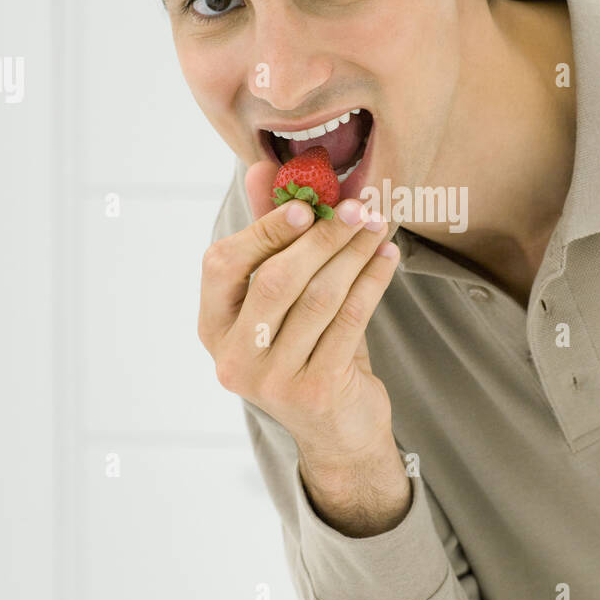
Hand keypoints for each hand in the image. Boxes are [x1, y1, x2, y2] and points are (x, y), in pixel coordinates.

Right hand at [198, 160, 400, 466]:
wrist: (338, 431)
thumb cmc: (305, 351)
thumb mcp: (280, 299)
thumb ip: (267, 236)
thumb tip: (260, 168)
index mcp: (212, 327)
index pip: (223, 265)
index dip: (263, 229)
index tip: (306, 204)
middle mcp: (233, 357)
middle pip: (277, 280)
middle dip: (322, 237)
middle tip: (358, 208)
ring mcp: (272, 380)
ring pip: (318, 299)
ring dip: (354, 255)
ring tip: (379, 227)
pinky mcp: (315, 391)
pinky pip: (350, 321)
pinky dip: (372, 283)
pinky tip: (387, 259)